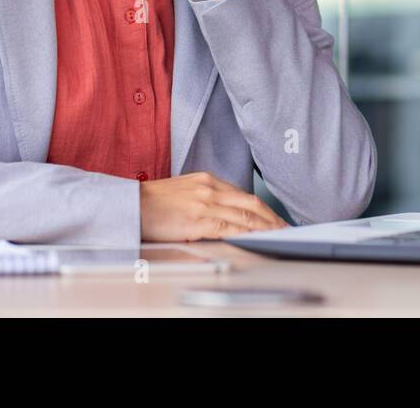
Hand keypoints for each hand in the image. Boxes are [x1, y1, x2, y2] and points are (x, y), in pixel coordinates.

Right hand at [139, 171, 288, 240]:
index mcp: (208, 180)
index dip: (264, 209)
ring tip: (279, 237)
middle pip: (252, 204)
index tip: (276, 219)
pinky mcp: (197, 219)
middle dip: (272, 218)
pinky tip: (257, 239)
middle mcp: (210, 188)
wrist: (133, 204)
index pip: (245, 195)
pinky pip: (229, 227)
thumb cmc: (155, 202)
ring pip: (245, 216)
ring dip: (266, 228)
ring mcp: (205, 203)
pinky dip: (247, 234)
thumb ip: (208, 197)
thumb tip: (227, 213)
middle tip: (287, 229)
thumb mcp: (186, 191)